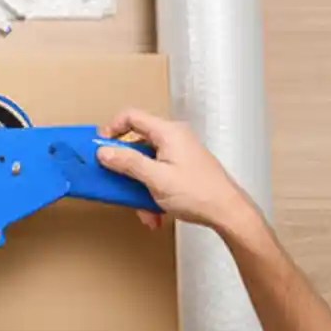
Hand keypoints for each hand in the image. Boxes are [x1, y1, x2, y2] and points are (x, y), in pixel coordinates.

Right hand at [97, 109, 259, 233]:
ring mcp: (179, 154)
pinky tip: (154, 213)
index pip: (132, 117)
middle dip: (126, 168)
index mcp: (168, 132)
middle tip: (115, 181)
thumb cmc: (200, 194)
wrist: (230, 214)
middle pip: (137, 144)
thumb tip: (103, 151)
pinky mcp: (183, 169)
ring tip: (142, 208)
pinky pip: (158, 175)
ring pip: (146, 164)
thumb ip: (127, 162)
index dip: (112, 129)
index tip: (101, 147)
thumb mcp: (156, 178)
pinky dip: (151, 192)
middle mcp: (174, 139)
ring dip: (139, 187)